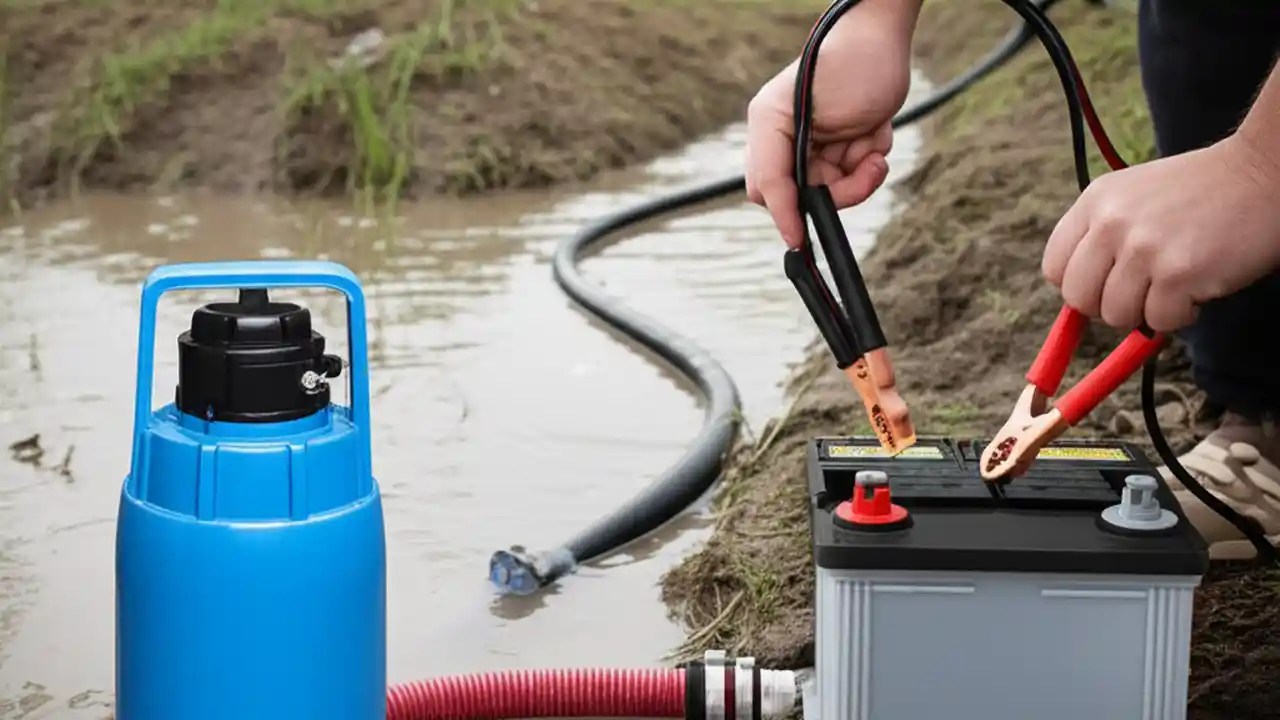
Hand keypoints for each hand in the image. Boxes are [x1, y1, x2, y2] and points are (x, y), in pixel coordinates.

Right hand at [745, 0, 919, 247]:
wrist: (884, 41)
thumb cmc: (845, 65)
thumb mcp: (803, 115)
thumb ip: (784, 166)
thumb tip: (789, 211)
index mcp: (768, 126)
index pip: (768, 186)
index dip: (785, 214)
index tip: (798, 239)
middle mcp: (786, 138)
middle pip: (803, 194)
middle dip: (840, 187)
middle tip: (866, 167)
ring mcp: (814, 144)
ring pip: (833, 189)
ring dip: (860, 172)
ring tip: (875, 145)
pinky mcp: (840, 146)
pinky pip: (854, 174)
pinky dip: (870, 159)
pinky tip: (875, 134)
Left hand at [1042, 134, 1279, 331]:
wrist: (1264, 173)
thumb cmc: (1201, 193)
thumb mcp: (1135, 197)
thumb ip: (1102, 237)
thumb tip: (1078, 300)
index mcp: (1095, 202)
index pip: (1054, 267)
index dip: (1079, 286)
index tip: (1105, 285)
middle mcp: (1111, 223)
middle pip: (1078, 299)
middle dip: (1108, 305)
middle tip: (1143, 291)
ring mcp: (1143, 248)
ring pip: (1116, 315)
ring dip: (1148, 310)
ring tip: (1176, 282)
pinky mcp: (1177, 273)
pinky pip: (1159, 321)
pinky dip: (1182, 314)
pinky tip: (1199, 284)